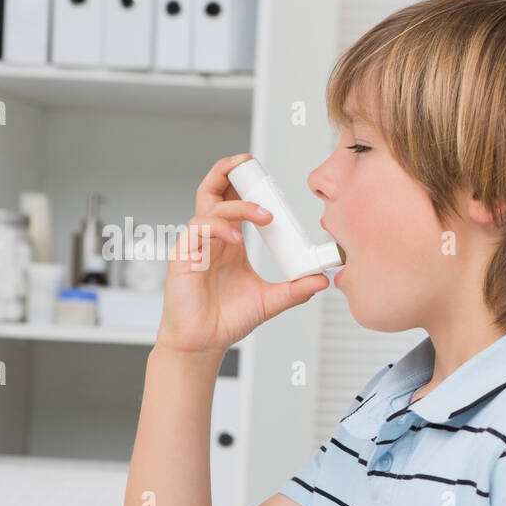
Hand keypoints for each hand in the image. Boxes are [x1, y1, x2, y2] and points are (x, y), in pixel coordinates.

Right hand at [155, 152, 329, 354]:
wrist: (204, 342)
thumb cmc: (227, 319)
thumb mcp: (271, 300)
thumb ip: (296, 289)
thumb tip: (323, 279)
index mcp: (229, 242)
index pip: (233, 201)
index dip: (247, 186)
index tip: (269, 180)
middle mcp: (212, 238)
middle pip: (213, 190)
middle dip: (228, 171)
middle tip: (250, 163)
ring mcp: (196, 245)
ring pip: (210, 208)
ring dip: (239, 207)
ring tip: (266, 217)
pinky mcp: (183, 257)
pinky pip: (198, 230)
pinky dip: (219, 230)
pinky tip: (238, 241)